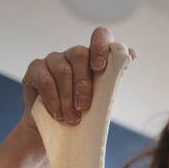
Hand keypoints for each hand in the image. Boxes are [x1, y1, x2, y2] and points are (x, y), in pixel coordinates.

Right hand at [20, 27, 136, 128]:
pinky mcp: (36, 69)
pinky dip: (53, 99)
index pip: (100, 36)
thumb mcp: (101, 100)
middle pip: (79, 55)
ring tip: (71, 118)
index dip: (101, 46)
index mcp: (93, 58)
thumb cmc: (82, 114)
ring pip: (62, 69)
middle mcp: (74, 55)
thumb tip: (132, 54)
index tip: (100, 67)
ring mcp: (53, 60)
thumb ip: (113, 77)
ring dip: (67, 97)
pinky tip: (57, 114)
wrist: (54, 131)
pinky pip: (45, 80)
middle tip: (84, 108)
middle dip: (83, 84)